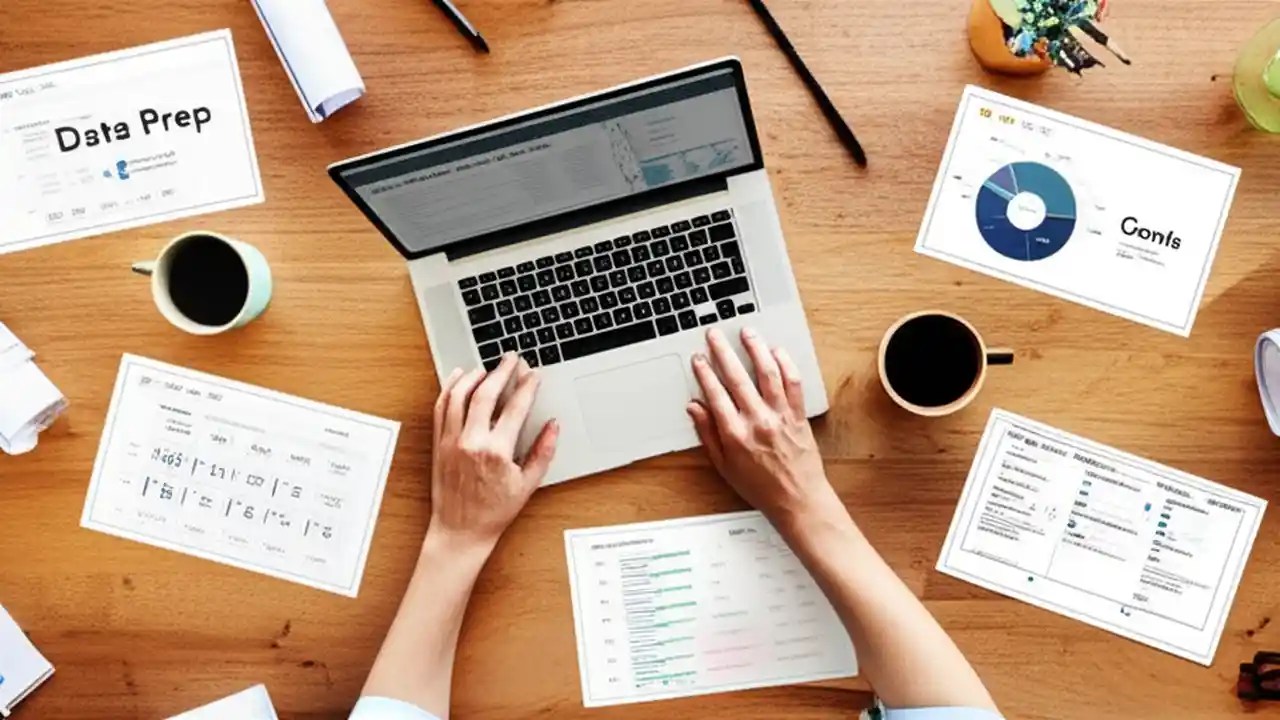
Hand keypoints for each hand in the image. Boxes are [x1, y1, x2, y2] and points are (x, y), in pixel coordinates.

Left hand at [428, 353, 558, 551]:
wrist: (460, 531)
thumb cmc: (494, 512)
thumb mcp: (528, 484)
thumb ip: (543, 451)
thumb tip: (553, 426)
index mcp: (496, 452)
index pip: (515, 408)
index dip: (527, 386)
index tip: (534, 375)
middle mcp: (471, 442)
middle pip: (485, 393)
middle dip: (501, 371)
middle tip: (511, 359)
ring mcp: (451, 441)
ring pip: (459, 395)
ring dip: (474, 376)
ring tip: (487, 367)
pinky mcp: (438, 444)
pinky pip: (440, 407)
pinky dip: (449, 388)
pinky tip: (459, 378)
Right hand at [688, 327, 835, 529]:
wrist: (798, 500)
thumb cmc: (761, 487)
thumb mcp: (724, 466)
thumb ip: (708, 434)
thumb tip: (695, 408)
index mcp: (735, 435)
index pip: (715, 394)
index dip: (704, 373)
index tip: (698, 359)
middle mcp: (758, 421)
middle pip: (737, 377)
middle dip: (723, 352)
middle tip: (715, 335)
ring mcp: (780, 416)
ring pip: (767, 373)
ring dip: (755, 349)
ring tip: (747, 333)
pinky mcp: (798, 415)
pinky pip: (793, 383)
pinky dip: (786, 364)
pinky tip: (777, 352)